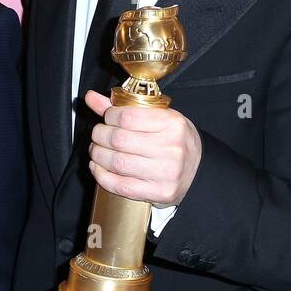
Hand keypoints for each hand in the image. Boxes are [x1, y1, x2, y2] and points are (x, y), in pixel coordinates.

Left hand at [85, 90, 201, 206]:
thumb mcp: (158, 117)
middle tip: (97, 135)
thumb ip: (123, 108)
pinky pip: (120, 186)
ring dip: (98, 156)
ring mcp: (165, 172)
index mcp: (172, 124)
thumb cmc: (176, 140)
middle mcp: (171, 148)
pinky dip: (102, 176)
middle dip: (99, 136)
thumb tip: (91, 98)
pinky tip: (98, 168)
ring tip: (96, 150)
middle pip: (119, 140)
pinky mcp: (159, 192)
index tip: (107, 118)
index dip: (109, 116)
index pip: (128, 117)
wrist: (199, 170)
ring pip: (117, 163)